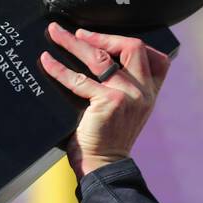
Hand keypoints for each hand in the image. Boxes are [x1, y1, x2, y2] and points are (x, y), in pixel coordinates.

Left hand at [39, 23, 171, 178]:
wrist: (104, 168)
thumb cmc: (107, 142)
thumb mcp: (125, 113)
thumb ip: (121, 89)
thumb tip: (98, 60)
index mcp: (149, 94)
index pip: (156, 57)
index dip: (130, 43)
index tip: (107, 39)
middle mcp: (143, 92)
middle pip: (133, 47)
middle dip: (104, 36)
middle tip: (79, 34)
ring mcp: (128, 96)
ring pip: (101, 58)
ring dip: (75, 43)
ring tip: (56, 34)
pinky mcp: (109, 102)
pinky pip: (79, 79)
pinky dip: (59, 68)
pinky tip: (46, 61)